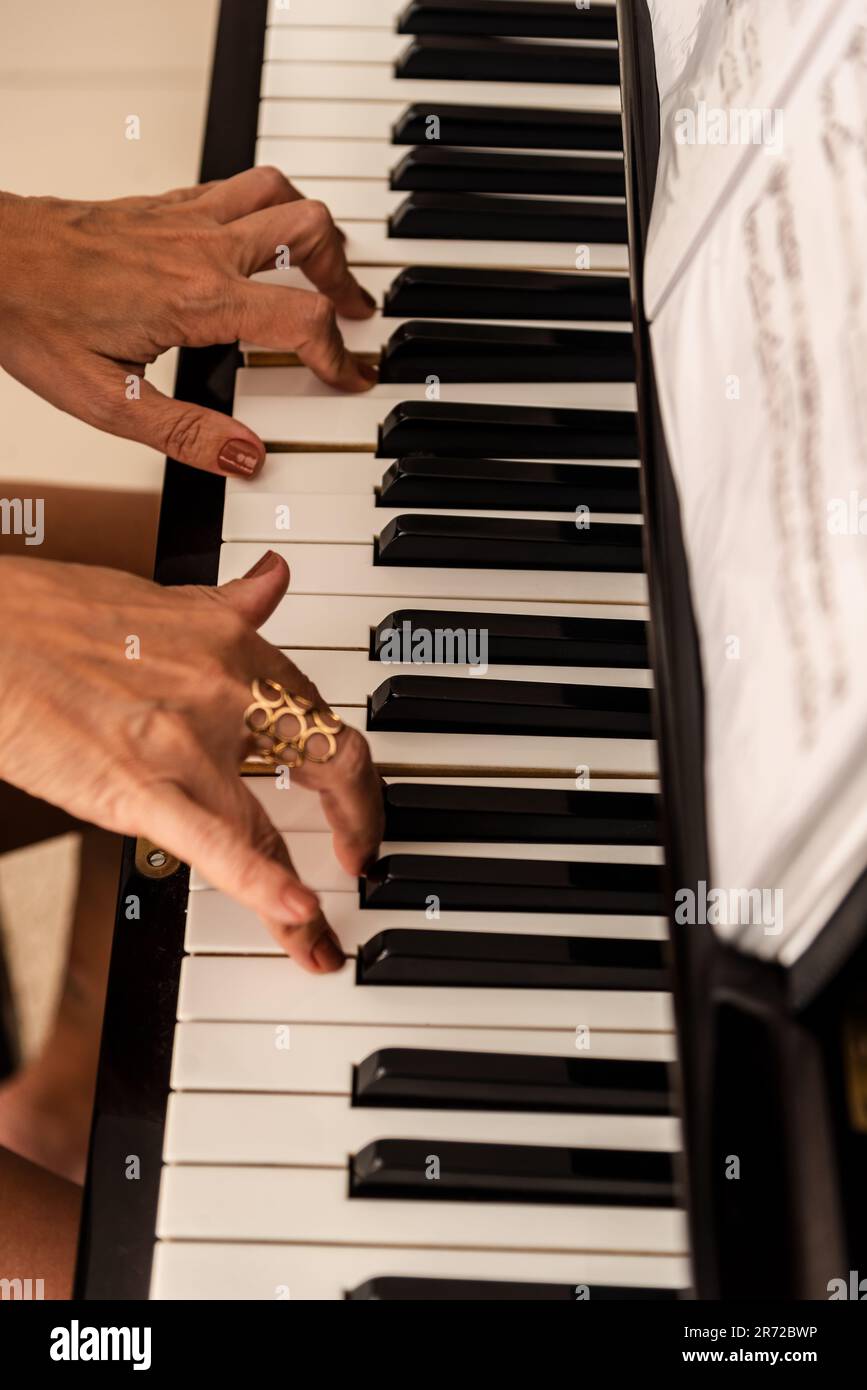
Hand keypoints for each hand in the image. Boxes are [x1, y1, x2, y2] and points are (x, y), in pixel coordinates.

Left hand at [0, 167, 376, 478]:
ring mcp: (183, 217)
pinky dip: (275, 208)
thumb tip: (247, 457)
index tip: (350, 378)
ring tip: (327, 270)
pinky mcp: (163, 204)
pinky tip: (264, 239)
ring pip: (283, 194)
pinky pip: (242, 186)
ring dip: (318, 231)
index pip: (304, 318)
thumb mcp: (106, 403)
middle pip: (312, 234)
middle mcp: (200, 247)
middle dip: (346, 280)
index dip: (340, 354)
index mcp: (197, 299)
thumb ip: (185, 433)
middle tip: (356, 316)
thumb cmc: (31, 318)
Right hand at [0, 551, 383, 971]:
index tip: (351, 789)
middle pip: (328, 763)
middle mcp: (226, 691)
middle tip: (360, 858)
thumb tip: (274, 579)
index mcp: (232, 645)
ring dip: (302, 899)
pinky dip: (264, 886)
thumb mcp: (161, 596)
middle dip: (358, 820)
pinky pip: (217, 845)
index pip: (315, 710)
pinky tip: (297, 916)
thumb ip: (230, 601)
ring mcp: (188, 742)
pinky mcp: (139, 787)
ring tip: (318, 941)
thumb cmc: (49, 613)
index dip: (343, 760)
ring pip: (273, 828)